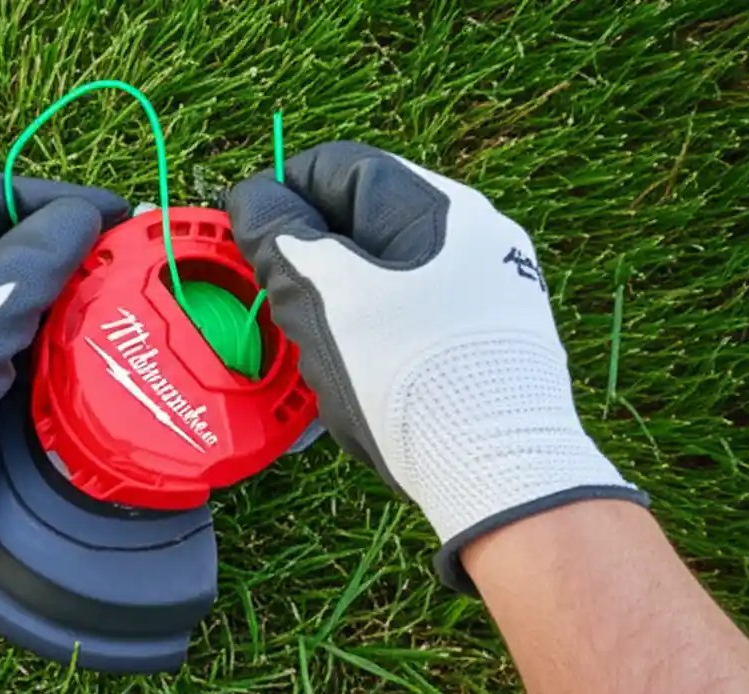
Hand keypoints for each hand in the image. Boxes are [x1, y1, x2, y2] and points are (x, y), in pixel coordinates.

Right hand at [225, 141, 646, 591]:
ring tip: (325, 350)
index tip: (249, 240)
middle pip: (364, 220)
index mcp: (435, 205)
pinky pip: (421, 310)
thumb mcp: (324, 297)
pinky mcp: (496, 334)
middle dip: (312, 255)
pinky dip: (382, 330)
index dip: (279, 194)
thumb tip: (255, 197)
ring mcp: (492, 284)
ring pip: (390, 270)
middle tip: (282, 303)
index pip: (336, 167)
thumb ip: (280, 236)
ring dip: (344, 298)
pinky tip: (372, 374)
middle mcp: (475, 232)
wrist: (499, 470)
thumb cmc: (405, 375)